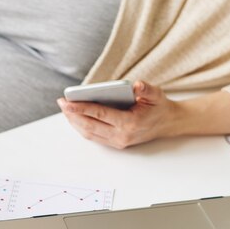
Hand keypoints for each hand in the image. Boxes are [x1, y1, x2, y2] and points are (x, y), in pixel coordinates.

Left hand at [57, 81, 176, 148]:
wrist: (168, 124)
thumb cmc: (159, 107)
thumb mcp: (156, 94)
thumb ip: (147, 89)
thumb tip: (136, 85)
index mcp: (130, 123)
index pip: (100, 115)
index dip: (82, 108)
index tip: (68, 102)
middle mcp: (122, 135)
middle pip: (90, 126)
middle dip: (73, 114)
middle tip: (61, 103)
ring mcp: (118, 142)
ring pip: (89, 133)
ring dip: (74, 122)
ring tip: (65, 109)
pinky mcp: (116, 143)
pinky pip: (94, 136)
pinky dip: (81, 127)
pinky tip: (74, 117)